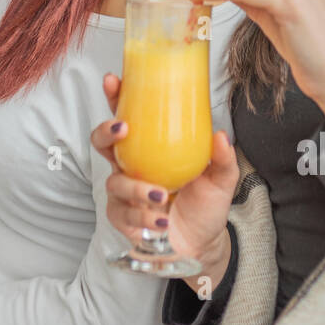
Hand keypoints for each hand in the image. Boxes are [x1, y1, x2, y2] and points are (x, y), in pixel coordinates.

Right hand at [91, 74, 238, 288]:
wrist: (203, 243)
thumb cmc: (205, 205)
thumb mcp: (220, 178)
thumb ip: (222, 158)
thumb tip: (220, 135)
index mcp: (149, 148)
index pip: (127, 116)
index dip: (116, 97)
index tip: (114, 80)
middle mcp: (131, 166)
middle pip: (102, 142)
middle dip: (106, 132)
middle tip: (123, 129)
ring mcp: (124, 192)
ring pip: (115, 182)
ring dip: (137, 187)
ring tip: (161, 194)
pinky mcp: (124, 218)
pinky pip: (124, 214)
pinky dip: (143, 217)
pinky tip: (161, 219)